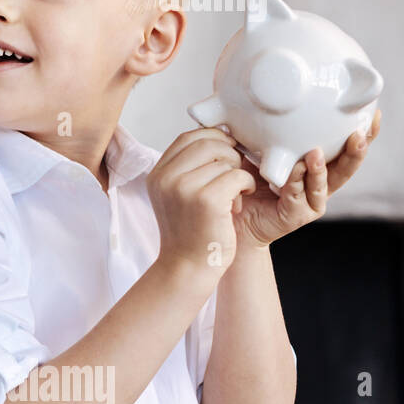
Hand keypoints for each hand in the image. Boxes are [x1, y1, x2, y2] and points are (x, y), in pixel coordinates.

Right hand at [148, 126, 257, 282]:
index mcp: (157, 174)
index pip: (188, 137)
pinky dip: (246, 185)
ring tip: (234, 192)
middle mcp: (166, 177)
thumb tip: (216, 136)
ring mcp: (184, 188)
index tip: (227, 151)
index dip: (213, 138)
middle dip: (229, 154)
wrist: (188, 266)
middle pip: (208, 143)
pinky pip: (237, 176)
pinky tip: (240, 199)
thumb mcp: (176, 195)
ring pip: (225, 159)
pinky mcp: (206, 200)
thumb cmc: (189, 231)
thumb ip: (186, 168)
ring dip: (238, 173)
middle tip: (234, 174)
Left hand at [232, 108, 380, 249]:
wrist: (233, 214)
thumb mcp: (258, 150)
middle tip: (358, 135)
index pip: (345, 149)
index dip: (363, 135)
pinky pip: (297, 195)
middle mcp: (320, 185)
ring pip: (323, 184)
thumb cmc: (248, 180)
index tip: (373, 115)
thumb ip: (266, 131)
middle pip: (346, 168)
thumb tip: (259, 102)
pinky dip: (295, 181)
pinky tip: (295, 169)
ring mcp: (311, 202)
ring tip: (315, 153)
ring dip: (321, 167)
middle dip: (355, 151)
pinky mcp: (297, 215)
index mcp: (319, 167)